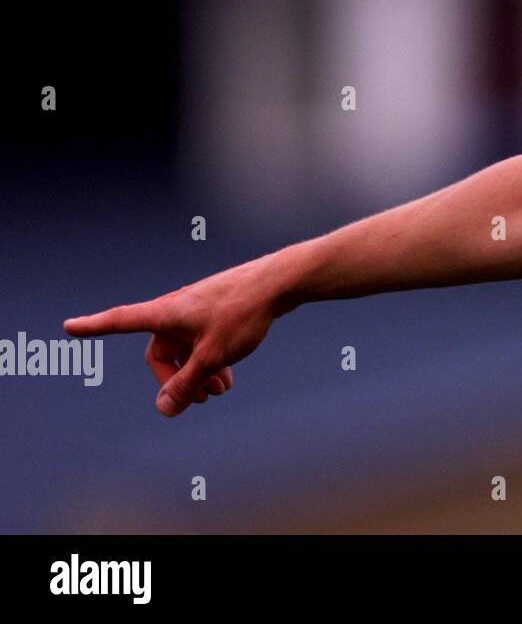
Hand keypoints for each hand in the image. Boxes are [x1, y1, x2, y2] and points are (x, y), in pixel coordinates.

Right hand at [63, 254, 288, 416]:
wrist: (279, 284)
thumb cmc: (242, 314)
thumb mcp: (212, 356)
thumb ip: (187, 384)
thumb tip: (163, 410)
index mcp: (165, 313)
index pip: (120, 321)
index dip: (94, 327)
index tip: (69, 326)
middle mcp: (176, 309)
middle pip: (161, 352)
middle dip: (177, 378)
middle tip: (204, 399)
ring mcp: (197, 309)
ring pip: (186, 349)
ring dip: (197, 373)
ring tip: (221, 392)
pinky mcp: (216, 311)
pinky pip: (202, 341)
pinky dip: (210, 360)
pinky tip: (227, 378)